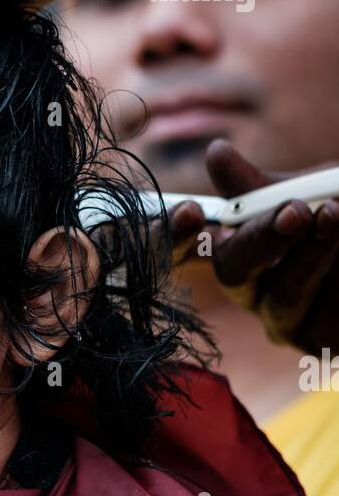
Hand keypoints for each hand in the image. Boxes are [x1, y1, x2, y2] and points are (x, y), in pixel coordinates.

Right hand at [166, 140, 338, 351]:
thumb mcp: (310, 190)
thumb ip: (264, 186)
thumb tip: (214, 154)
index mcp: (239, 244)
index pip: (188, 244)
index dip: (174, 234)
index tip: (189, 213)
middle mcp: (252, 285)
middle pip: (232, 270)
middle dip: (260, 238)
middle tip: (296, 210)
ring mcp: (281, 317)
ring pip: (281, 294)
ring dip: (310, 253)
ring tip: (336, 214)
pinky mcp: (316, 341)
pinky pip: (320, 313)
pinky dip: (333, 273)